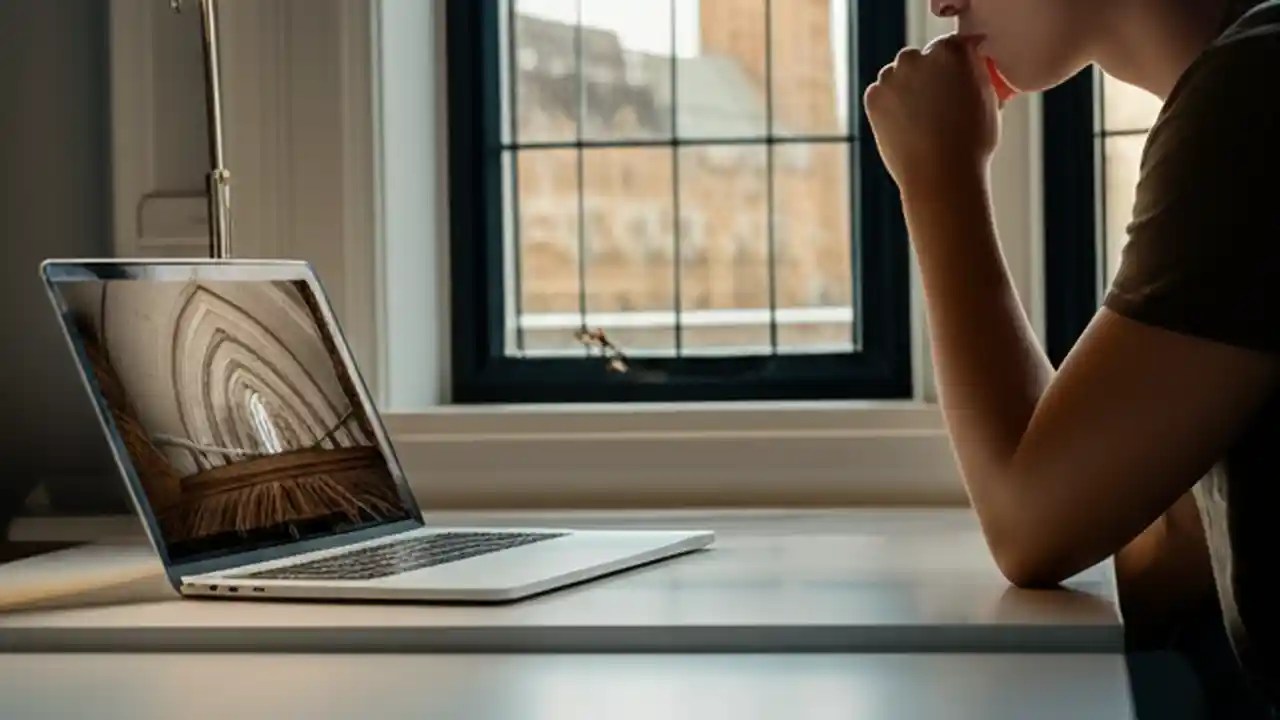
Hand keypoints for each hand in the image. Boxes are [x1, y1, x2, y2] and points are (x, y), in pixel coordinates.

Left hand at [863, 33, 1000, 197]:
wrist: (941, 174)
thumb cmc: (971, 144)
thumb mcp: (987, 101)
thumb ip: (974, 76)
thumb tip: (968, 70)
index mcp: (952, 53)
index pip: (952, 45)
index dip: (954, 62)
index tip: (955, 75)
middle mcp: (920, 58)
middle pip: (920, 57)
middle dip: (925, 73)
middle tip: (934, 101)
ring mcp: (893, 76)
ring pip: (895, 74)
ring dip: (903, 86)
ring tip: (917, 117)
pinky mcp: (874, 97)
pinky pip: (879, 93)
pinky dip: (886, 104)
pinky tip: (902, 125)